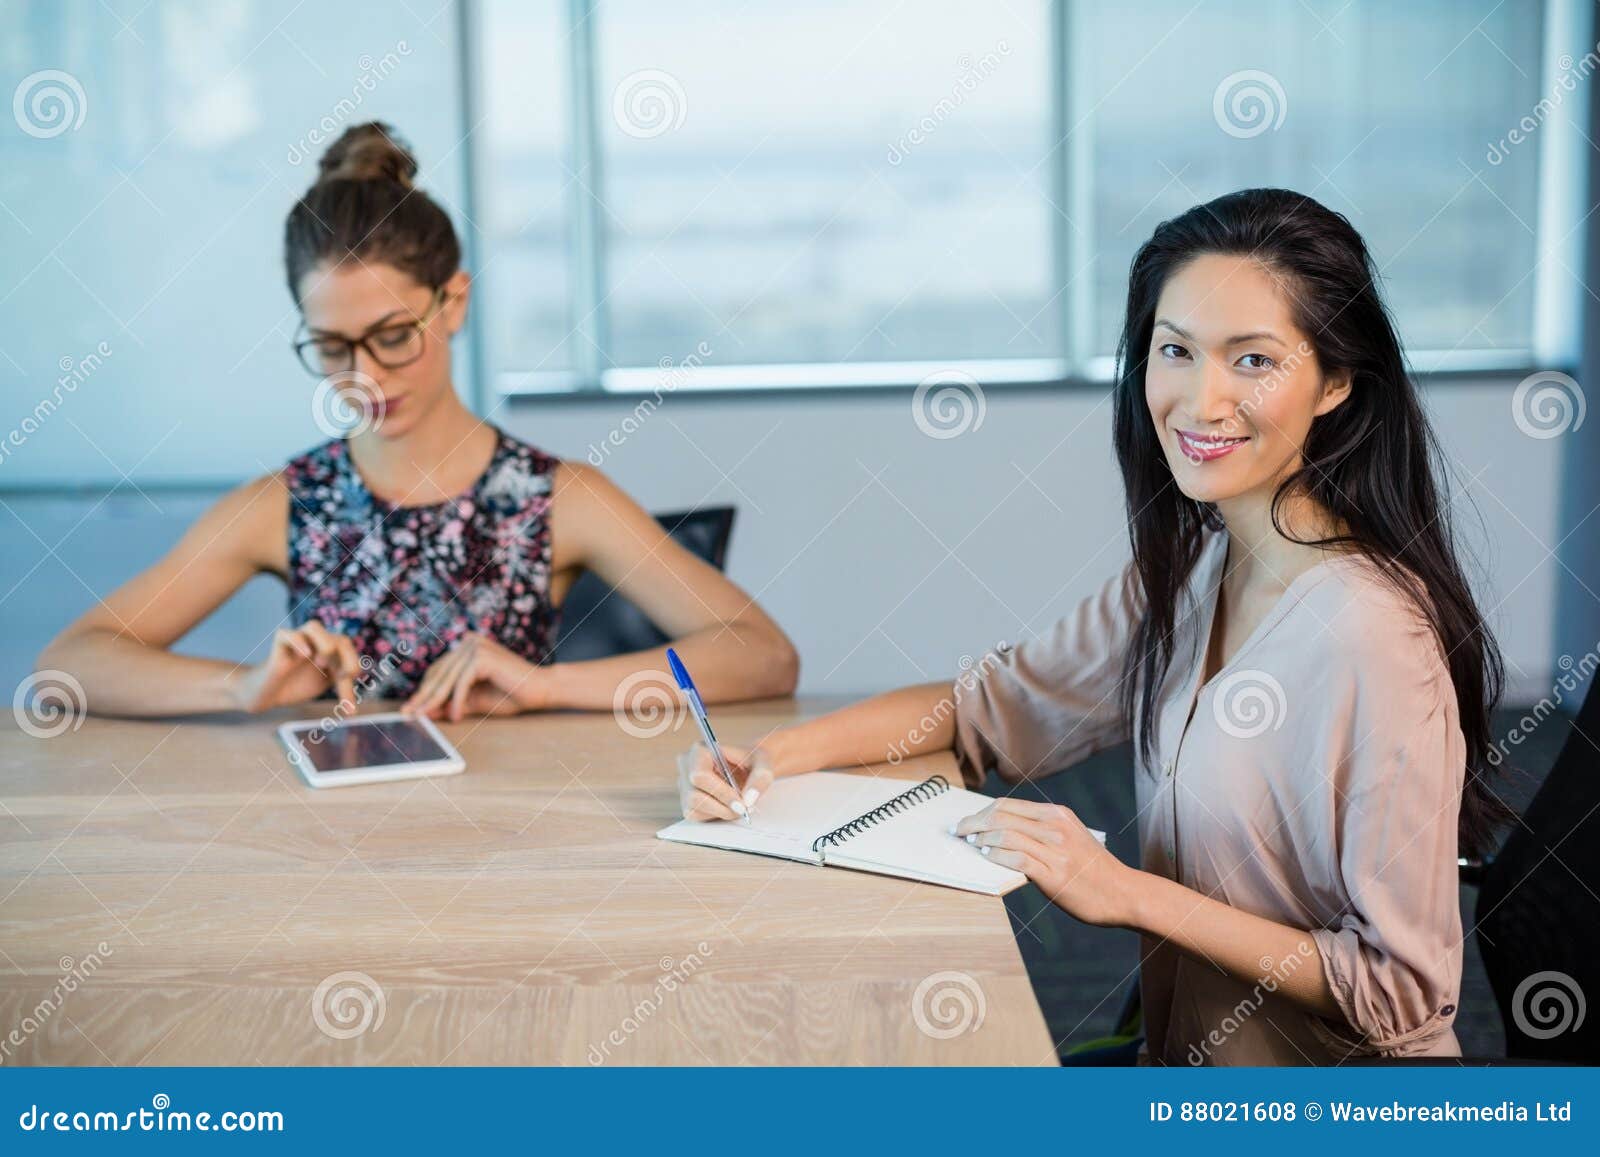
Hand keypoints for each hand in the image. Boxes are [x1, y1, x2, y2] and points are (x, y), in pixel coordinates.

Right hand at [231, 621, 359, 712]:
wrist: (267, 694)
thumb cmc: (296, 685)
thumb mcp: (323, 685)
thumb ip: (340, 686)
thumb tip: (353, 710)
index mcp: (330, 649)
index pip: (349, 651)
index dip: (353, 665)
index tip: (350, 685)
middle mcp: (315, 641)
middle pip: (339, 638)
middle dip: (348, 657)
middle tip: (344, 675)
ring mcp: (297, 641)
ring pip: (314, 626)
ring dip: (325, 643)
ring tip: (322, 663)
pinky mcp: (278, 646)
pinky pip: (287, 634)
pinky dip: (298, 642)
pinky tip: (306, 655)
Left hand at [401, 633, 541, 720]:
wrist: (542, 690)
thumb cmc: (511, 694)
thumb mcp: (474, 701)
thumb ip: (451, 704)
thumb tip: (425, 712)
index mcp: (467, 648)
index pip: (438, 671)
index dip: (424, 691)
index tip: (411, 709)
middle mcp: (469, 642)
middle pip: (439, 674)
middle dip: (424, 697)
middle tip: (409, 715)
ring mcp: (476, 647)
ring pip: (447, 679)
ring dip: (435, 701)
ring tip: (424, 718)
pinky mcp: (482, 657)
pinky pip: (462, 683)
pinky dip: (457, 701)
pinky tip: (456, 716)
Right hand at [676, 742, 773, 821]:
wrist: (748, 768)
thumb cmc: (753, 761)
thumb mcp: (764, 763)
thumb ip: (761, 778)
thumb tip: (748, 800)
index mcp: (700, 750)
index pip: (700, 775)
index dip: (720, 792)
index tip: (741, 803)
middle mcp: (686, 766)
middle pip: (694, 795)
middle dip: (722, 806)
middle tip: (743, 809)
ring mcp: (684, 784)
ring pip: (694, 807)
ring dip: (720, 812)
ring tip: (739, 807)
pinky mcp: (687, 800)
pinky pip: (695, 815)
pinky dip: (715, 815)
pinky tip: (727, 806)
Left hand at [954, 799, 1135, 926]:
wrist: (1123, 892)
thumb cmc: (1093, 869)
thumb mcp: (1071, 837)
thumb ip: (1041, 831)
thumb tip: (1000, 833)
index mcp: (1058, 815)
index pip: (1008, 805)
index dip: (981, 812)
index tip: (967, 821)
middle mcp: (1055, 827)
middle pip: (1001, 816)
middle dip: (973, 823)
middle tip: (958, 831)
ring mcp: (1055, 850)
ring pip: (1005, 835)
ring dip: (981, 839)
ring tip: (970, 844)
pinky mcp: (1054, 874)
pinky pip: (1016, 858)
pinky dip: (996, 855)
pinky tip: (987, 857)